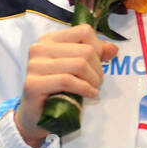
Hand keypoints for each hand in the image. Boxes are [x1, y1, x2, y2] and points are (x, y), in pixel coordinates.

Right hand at [14, 24, 117, 147]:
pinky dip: (85, 89)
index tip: (97, 64)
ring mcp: (33, 66)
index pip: (84, 31)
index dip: (98, 48)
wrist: (37, 115)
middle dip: (98, 69)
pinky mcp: (33, 84)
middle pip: (85, 50)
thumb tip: (113, 48)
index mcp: (49, 40)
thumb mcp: (78, 68)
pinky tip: (91, 95)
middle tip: (97, 82)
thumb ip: (95, 54)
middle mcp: (39, 49)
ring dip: (93, 80)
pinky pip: (68, 81)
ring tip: (93, 88)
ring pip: (79, 64)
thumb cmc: (59, 89)